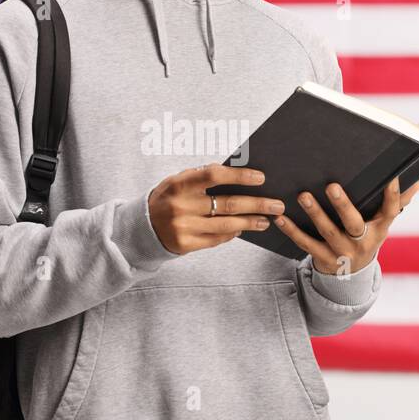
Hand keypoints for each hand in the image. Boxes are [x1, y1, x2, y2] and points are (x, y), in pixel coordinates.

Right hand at [147, 164, 285, 255]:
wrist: (142, 227)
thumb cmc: (167, 198)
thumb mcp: (178, 182)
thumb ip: (202, 177)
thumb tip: (240, 177)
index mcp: (179, 184)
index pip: (213, 175)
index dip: (239, 175)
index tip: (260, 178)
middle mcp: (181, 206)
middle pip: (227, 204)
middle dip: (257, 204)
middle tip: (276, 204)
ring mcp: (183, 227)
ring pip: (226, 225)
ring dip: (250, 222)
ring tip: (266, 220)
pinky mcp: (185, 244)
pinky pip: (216, 239)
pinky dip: (232, 234)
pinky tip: (243, 229)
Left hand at [274, 176, 418, 274]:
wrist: (351, 275)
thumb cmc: (366, 236)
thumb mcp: (382, 223)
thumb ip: (398, 202)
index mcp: (380, 229)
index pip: (391, 211)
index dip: (393, 195)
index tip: (391, 177)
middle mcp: (363, 242)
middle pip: (354, 223)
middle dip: (343, 205)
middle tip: (331, 186)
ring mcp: (343, 253)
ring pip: (328, 232)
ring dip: (315, 214)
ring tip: (303, 196)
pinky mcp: (324, 259)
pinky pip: (306, 244)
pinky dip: (292, 231)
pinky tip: (280, 217)